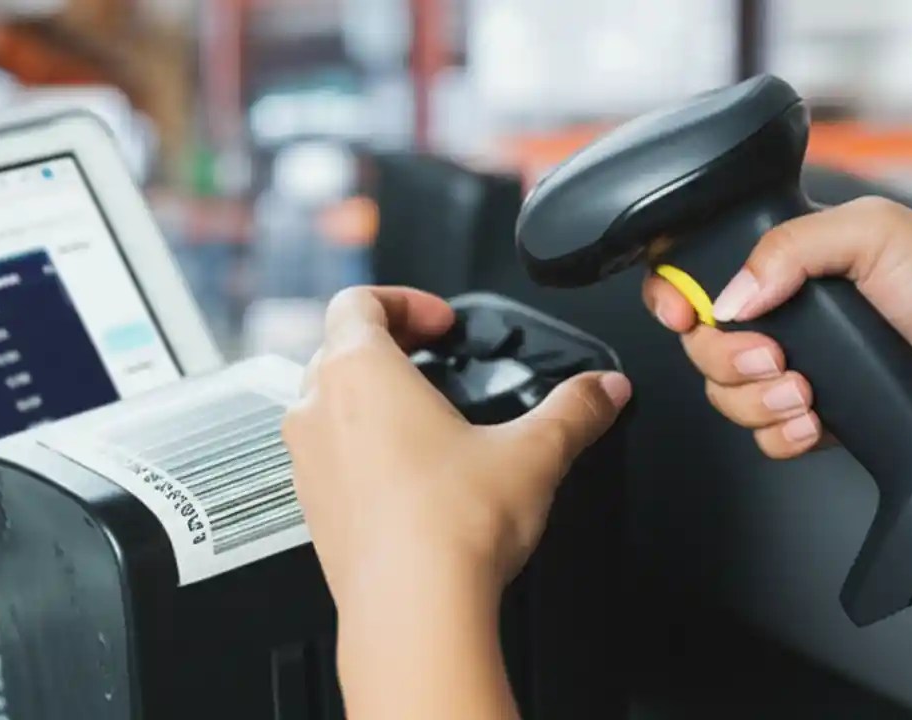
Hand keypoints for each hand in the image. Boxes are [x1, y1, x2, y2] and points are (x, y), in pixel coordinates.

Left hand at [283, 286, 629, 719]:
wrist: (412, 612)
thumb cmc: (452, 526)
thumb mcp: (534, 453)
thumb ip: (574, 410)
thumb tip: (604, 391)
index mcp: (359, 370)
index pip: (357, 301)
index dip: (404, 300)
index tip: (442, 325)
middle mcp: (318, 408)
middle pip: (337, 347)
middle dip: (388, 346)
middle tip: (434, 361)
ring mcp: (307, 461)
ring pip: (324, 403)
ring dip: (367, 399)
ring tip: (423, 420)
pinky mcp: (312, 508)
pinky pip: (326, 457)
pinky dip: (358, 450)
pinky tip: (409, 479)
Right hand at [645, 196, 911, 458]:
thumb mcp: (869, 232)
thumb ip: (789, 247)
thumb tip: (730, 295)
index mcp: (778, 264)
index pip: (693, 276)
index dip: (672, 298)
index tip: (682, 314)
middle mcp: (778, 316)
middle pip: (701, 346)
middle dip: (727, 360)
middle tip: (776, 356)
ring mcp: (794, 367)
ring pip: (726, 396)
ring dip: (757, 402)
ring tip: (806, 393)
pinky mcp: (815, 415)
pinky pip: (765, 436)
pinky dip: (781, 435)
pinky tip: (815, 421)